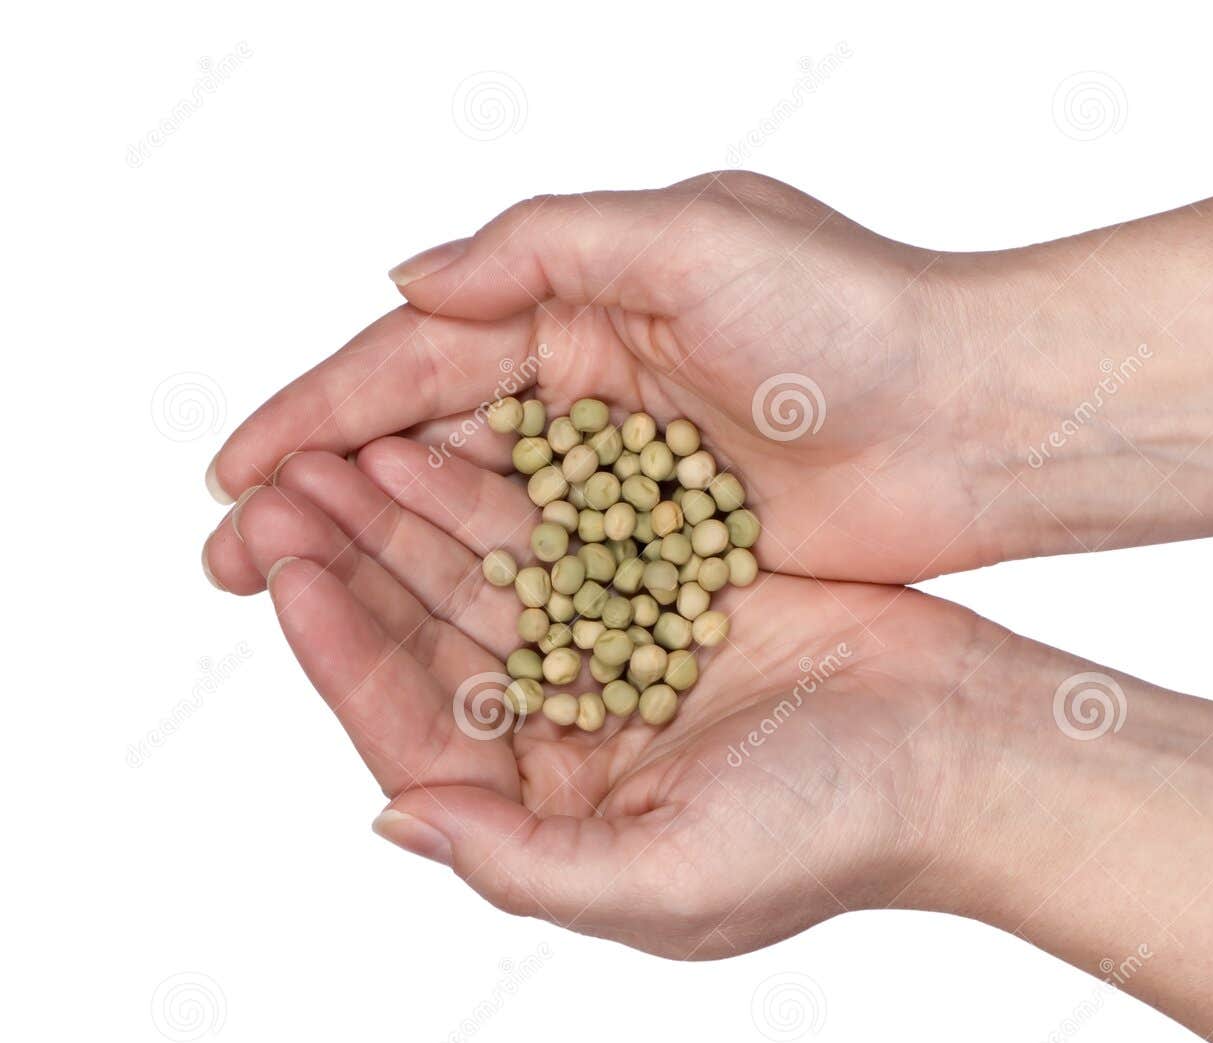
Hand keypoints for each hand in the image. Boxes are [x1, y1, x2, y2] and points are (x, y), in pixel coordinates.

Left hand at [203, 447, 985, 957]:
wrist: (966, 750)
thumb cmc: (835, 831)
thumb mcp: (672, 880)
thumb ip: (523, 862)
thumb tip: (397, 816)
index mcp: (549, 815)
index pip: (413, 727)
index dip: (343, 651)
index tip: (289, 572)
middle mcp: (564, 738)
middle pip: (431, 641)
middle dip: (356, 565)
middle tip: (286, 489)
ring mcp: (610, 658)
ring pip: (482, 577)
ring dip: (412, 516)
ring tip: (343, 449)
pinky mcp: (657, 593)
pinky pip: (555, 533)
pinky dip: (500, 490)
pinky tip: (449, 438)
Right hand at [208, 134, 1212, 589]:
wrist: (979, 416)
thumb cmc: (855, 316)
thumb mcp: (695, 240)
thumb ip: (544, 246)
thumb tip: (404, 277)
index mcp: (579, 300)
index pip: (416, 360)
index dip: (318, 415)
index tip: (235, 473)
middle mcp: (587, 380)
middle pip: (423, 442)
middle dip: (327, 495)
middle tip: (233, 557)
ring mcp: (622, 467)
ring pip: (471, 511)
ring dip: (384, 552)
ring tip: (295, 598)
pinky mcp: (665, 540)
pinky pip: (546, 567)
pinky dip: (477, 591)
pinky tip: (418, 632)